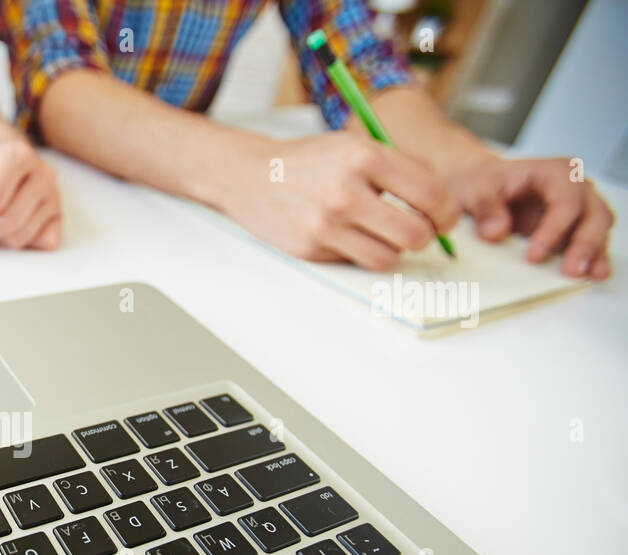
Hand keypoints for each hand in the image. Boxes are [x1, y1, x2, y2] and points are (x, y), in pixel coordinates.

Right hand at [220, 132, 460, 269]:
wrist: (252, 175)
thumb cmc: (311, 162)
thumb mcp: (355, 147)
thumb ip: (398, 170)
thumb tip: (442, 207)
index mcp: (365, 156)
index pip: (431, 194)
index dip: (448, 213)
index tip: (446, 218)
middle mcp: (345, 190)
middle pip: (415, 234)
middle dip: (425, 237)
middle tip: (420, 231)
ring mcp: (326, 223)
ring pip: (388, 257)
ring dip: (393, 250)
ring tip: (384, 235)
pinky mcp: (310, 247)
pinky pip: (355, 262)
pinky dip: (360, 253)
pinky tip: (348, 235)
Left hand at [451, 157, 613, 278]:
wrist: (485, 190)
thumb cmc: (485, 185)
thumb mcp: (476, 188)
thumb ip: (485, 207)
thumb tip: (496, 232)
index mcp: (554, 173)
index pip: (566, 199)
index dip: (554, 228)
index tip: (534, 255)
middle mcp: (575, 190)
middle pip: (593, 214)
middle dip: (583, 244)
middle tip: (569, 271)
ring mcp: (580, 210)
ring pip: (599, 229)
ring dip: (593, 254)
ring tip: (580, 276)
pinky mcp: (577, 230)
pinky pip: (594, 245)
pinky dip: (594, 260)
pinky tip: (593, 275)